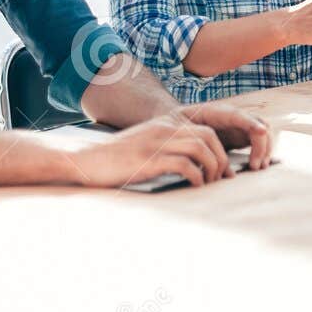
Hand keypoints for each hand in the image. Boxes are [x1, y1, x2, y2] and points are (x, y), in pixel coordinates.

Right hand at [67, 117, 230, 187]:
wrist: (87, 160)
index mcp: (165, 125)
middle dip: (221, 158)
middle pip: (208, 136)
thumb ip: (166, 148)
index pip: (205, 130)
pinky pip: (184, 164)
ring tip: (208, 184)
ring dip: (211, 168)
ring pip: (200, 148)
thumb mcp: (145, 146)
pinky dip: (196, 176)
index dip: (221, 150)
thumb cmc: (116, 160)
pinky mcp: (148, 160)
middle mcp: (163, 129)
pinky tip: (194, 186)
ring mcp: (156, 143)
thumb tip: (191, 164)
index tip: (224, 171)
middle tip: (221, 179)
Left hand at [172, 102, 274, 168]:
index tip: (261, 132)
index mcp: (216, 111)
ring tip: (258, 167)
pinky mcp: (241, 135)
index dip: (251, 123)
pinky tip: (257, 165)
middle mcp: (232, 116)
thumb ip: (197, 144)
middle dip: (261, 143)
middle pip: (258, 123)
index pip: (238, 115)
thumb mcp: (184, 134)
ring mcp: (239, 125)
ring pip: (263, 131)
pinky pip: (259, 141)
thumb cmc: (179, 129)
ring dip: (264, 149)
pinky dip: (261, 152)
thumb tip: (208, 162)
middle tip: (255, 165)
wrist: (178, 126)